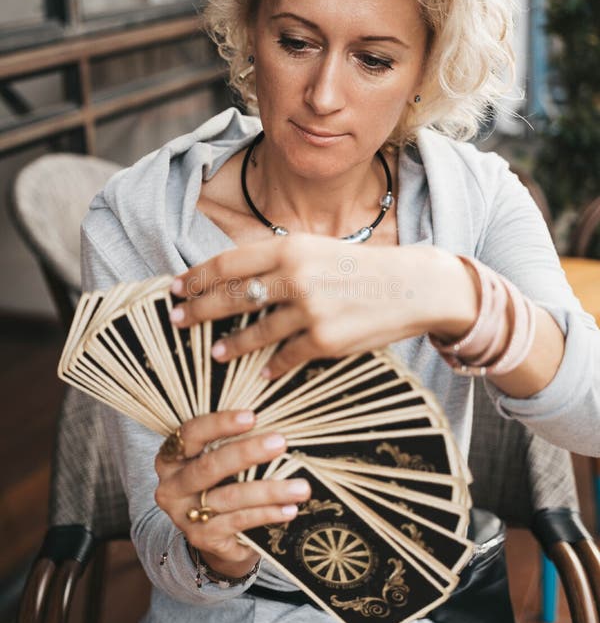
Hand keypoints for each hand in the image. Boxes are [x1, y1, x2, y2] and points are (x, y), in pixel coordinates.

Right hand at [154, 409, 310, 578]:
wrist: (214, 533)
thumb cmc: (220, 482)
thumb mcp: (215, 458)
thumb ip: (232, 440)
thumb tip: (274, 417)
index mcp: (170, 457)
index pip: (190, 434)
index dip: (219, 424)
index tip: (252, 416)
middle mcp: (171, 486)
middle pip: (209, 467)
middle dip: (247, 453)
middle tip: (280, 443)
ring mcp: (184, 515)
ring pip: (230, 497)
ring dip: (269, 490)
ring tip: (301, 487)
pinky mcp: (202, 537)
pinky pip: (239, 521)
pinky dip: (267, 514)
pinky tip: (289, 509)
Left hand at [170, 234, 477, 378]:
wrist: (414, 286)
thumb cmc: (363, 266)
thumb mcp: (319, 249)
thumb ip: (281, 260)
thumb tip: (238, 276)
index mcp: (291, 248)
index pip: (229, 262)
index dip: (198, 276)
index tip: (177, 287)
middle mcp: (296, 276)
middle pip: (232, 296)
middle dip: (198, 310)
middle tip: (177, 320)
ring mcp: (310, 310)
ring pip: (254, 333)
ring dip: (229, 345)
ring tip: (214, 352)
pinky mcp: (325, 341)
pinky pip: (286, 358)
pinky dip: (271, 367)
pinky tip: (261, 373)